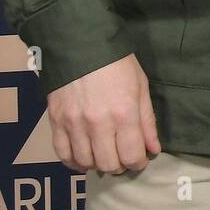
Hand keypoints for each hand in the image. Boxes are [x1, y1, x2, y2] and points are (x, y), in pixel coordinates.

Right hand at [47, 53, 160, 174]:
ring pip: (86, 162)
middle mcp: (98, 123)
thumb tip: (153, 148)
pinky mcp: (55, 122)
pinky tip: (83, 159)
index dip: (139, 162)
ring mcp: (74, 124)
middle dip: (120, 166)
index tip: (140, 159)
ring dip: (98, 164)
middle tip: (123, 158)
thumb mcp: (140, 86)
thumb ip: (147, 120)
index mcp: (124, 113)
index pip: (132, 155)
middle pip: (109, 163)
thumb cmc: (117, 62)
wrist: (80, 43)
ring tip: (105, 156)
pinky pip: (62, 154)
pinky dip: (74, 162)